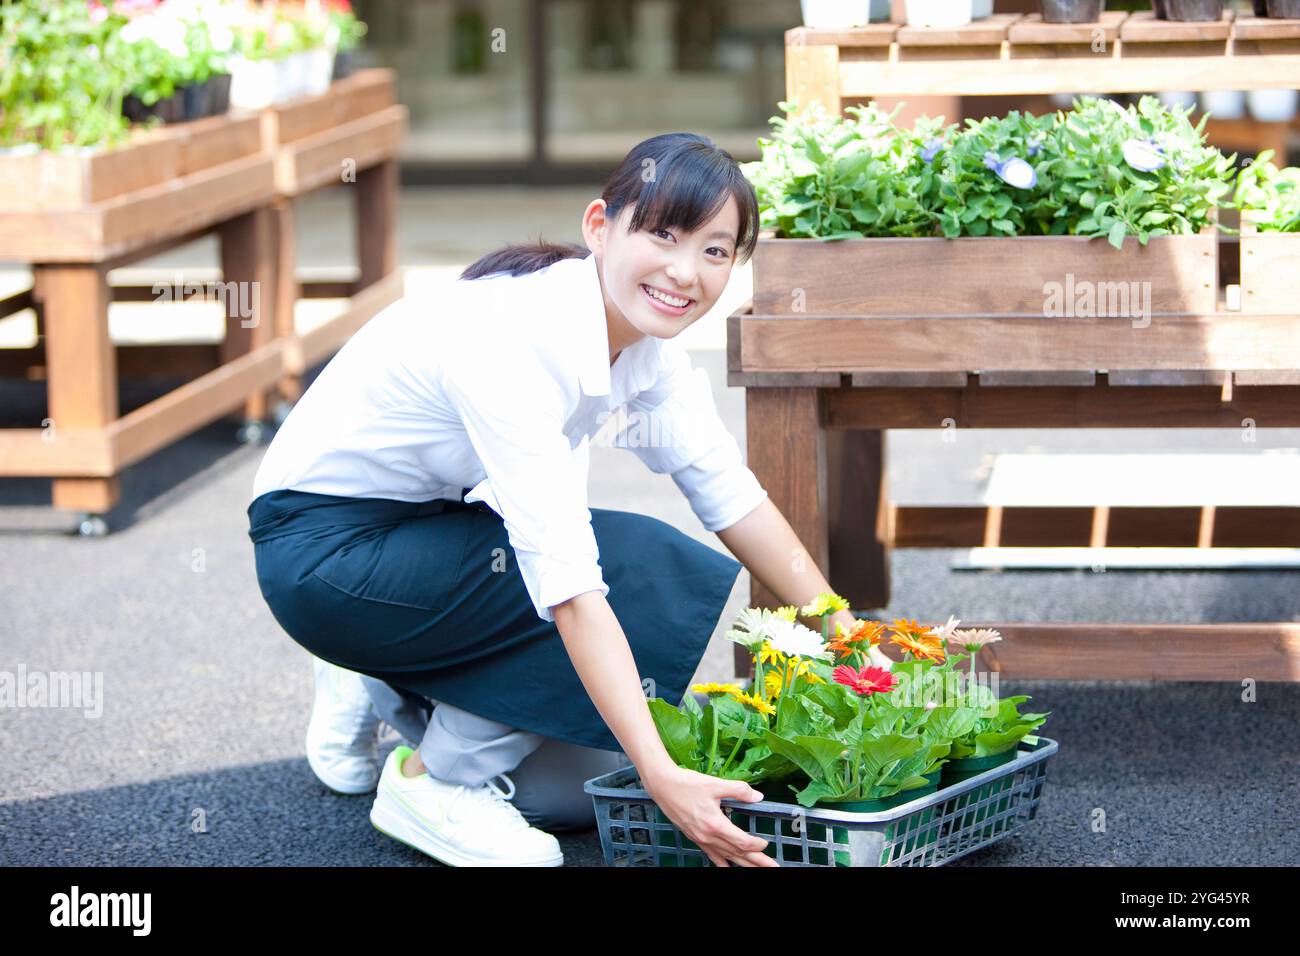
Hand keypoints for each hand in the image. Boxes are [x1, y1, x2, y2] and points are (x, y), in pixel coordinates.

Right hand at [640, 764, 778, 866]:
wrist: (663, 786)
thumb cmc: (688, 784)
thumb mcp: (715, 784)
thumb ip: (739, 790)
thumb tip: (758, 797)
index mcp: (715, 824)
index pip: (741, 842)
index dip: (756, 845)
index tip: (766, 843)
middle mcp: (709, 837)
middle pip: (737, 854)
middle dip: (757, 862)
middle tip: (774, 867)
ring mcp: (701, 839)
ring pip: (727, 857)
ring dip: (744, 865)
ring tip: (757, 869)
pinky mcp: (695, 838)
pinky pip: (712, 856)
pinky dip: (723, 863)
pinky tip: (728, 867)